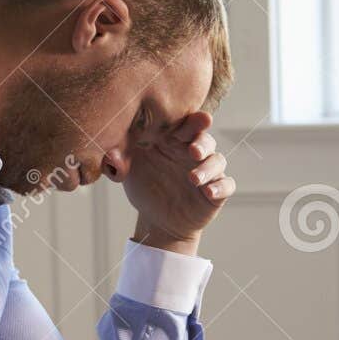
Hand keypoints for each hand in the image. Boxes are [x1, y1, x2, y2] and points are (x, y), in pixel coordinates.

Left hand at [123, 112, 234, 249]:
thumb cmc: (144, 186)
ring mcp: (207, 172)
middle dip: (202, 141)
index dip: (188, 121)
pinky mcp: (215, 192)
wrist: (156, 220)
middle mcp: (193, 153)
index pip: (184, 125)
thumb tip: (112, 155)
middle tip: (193, 150)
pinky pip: (226, 185)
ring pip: (218, 161)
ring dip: (208, 167)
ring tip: (194, 178)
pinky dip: (220, 187)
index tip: (188, 120)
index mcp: (174, 140)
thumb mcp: (128, 171)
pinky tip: (208, 192)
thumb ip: (119, 158)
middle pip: (205, 138)